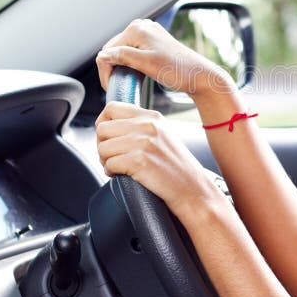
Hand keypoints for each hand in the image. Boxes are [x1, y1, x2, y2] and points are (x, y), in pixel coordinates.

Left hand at [95, 101, 222, 217]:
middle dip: (102, 145)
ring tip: (120, 167)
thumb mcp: (161, 135)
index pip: (112, 108)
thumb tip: (107, 125)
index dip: (103, 123)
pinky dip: (111, 172)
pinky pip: (109, 164)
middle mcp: (147, 125)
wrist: (193, 189)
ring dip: (106, 161)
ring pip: (102, 147)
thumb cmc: (176, 167)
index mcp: (152, 116)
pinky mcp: (139, 161)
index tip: (108, 137)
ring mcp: (144, 142)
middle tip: (113, 156)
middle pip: (102, 128)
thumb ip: (139, 125)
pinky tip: (123, 175)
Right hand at [96, 18, 233, 96]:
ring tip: (127, 81)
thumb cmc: (178, 70)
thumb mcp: (146, 64)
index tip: (110, 87)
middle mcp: (142, 26)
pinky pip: (133, 51)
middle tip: (118, 86)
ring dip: (120, 66)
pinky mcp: (154, 42)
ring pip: (122, 51)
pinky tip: (135, 74)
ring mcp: (149, 33)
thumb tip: (102, 56)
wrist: (200, 76)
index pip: (107, 50)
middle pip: (114, 49)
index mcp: (137, 28)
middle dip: (112, 68)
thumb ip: (122, 56)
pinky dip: (130, 63)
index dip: (105, 70)